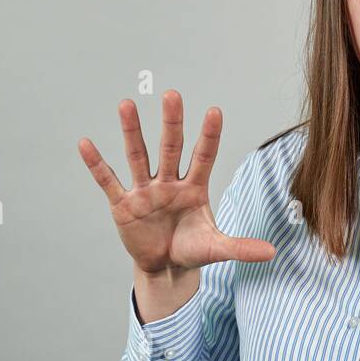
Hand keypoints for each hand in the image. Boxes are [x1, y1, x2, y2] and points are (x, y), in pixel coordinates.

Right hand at [77, 89, 275, 275]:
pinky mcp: (123, 204)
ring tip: (126, 104)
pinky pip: (109, 180)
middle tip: (172, 94)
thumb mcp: (216, 249)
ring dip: (132, 131)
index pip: (204, 156)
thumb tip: (274, 253)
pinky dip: (96, 164)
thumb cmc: (192, 249)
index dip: (208, 136)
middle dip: (172, 122)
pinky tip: (85, 144)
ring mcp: (145, 191)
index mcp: (195, 188)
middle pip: (170, 147)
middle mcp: (170, 182)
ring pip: (138, 155)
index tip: (215, 111)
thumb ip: (241, 247)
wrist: (165, 266)